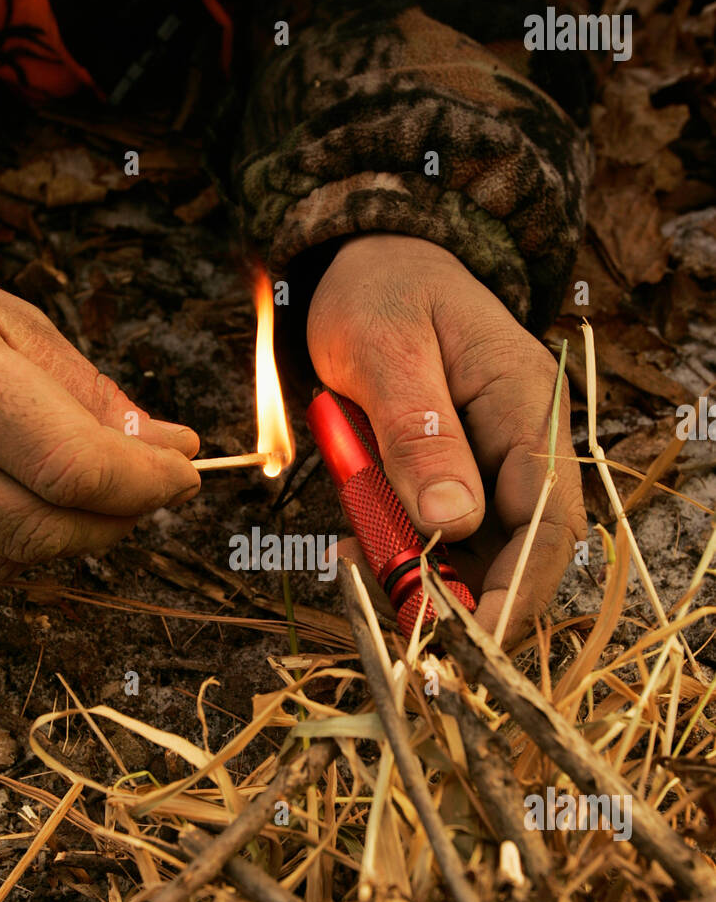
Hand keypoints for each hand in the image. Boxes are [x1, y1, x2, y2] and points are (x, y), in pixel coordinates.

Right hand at [0, 241, 200, 578]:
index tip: (181, 473)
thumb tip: (171, 452)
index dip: (142, 482)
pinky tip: (19, 496)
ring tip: (85, 485)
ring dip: (69, 535)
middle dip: (117, 516)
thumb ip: (86, 391)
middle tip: (148, 485)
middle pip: (39, 526)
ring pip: (4, 559)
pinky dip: (13, 542)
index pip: (65, 463)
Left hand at [307, 235, 584, 640]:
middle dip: (469, 598)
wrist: (366, 265)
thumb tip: (456, 521)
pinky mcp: (454, 477)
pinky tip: (354, 549)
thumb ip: (420, 434)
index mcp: (525, 404)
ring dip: (424, 578)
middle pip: (521, 548)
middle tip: (405, 626)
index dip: (520, 585)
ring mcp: (489, 463)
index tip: (475, 636)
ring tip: (358, 571)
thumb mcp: (387, 352)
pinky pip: (438, 535)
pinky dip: (400, 553)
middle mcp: (522, 442)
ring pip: (477, 552)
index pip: (548, 516)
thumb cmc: (380, 293)